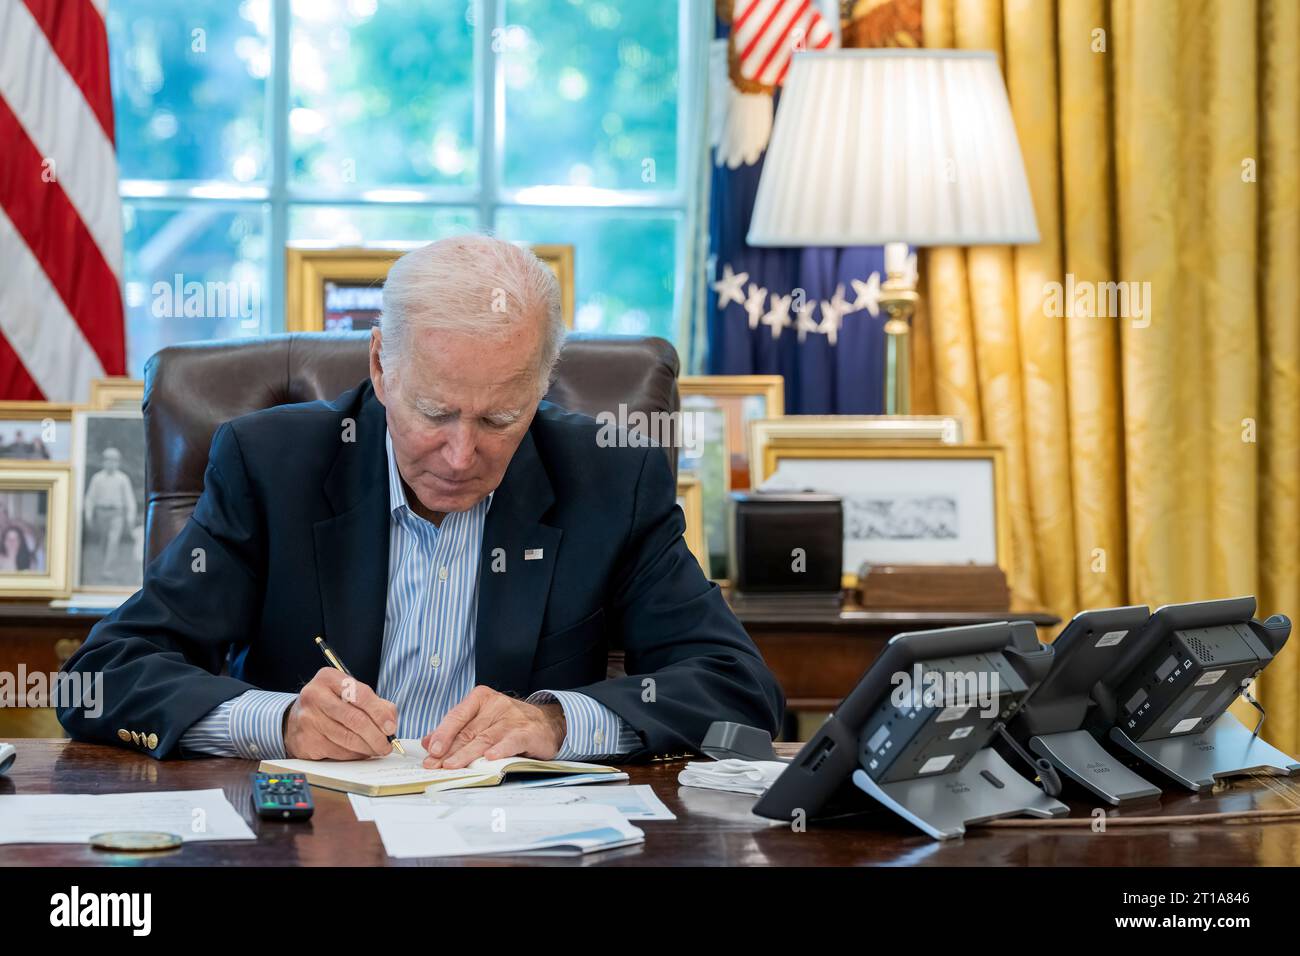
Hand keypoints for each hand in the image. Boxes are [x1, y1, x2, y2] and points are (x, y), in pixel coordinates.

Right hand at [283, 667, 398, 759]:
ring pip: (347, 738)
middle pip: (354, 719)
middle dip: (376, 736)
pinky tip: (359, 752)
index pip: (361, 694)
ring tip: (376, 750)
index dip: (379, 713)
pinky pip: (337, 752)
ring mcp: (307, 719)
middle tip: (386, 745)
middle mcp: (315, 696)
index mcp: (328, 678)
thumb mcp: (350, 694)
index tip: (390, 727)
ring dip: (367, 748)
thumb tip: (390, 723)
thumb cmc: (330, 705)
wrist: (295, 720)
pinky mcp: (305, 741)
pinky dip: (353, 755)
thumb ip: (375, 704)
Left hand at [420, 685, 565, 768]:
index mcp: (482, 699)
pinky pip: (513, 741)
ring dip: (468, 754)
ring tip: (453, 766)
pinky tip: (490, 758)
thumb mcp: (481, 721)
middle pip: (469, 731)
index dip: (443, 733)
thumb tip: (427, 742)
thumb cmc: (508, 723)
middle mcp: (497, 706)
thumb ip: (455, 730)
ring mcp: (513, 718)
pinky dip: (501, 749)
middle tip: (435, 765)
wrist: (547, 723)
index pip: (457, 715)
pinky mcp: (529, 732)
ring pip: (486, 738)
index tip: (431, 750)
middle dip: (450, 750)